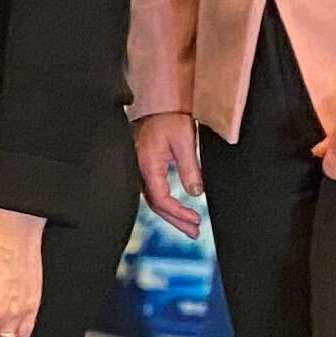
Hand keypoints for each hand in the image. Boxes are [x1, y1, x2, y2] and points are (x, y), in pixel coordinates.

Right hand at [132, 112, 204, 235]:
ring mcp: (139, 171)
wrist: (157, 103)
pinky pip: (152, 192)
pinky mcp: (143, 169)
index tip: (196, 220)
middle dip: (176, 221)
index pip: (161, 199)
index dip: (179, 213)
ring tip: (190, 228)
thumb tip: (196, 194)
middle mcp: (139, 171)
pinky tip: (176, 211)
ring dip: (171, 216)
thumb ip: (190, 168)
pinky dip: (166, 205)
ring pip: (153, 201)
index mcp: (147, 165)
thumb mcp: (185, 141)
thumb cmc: (169, 118)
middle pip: (156, 205)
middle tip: (195, 233)